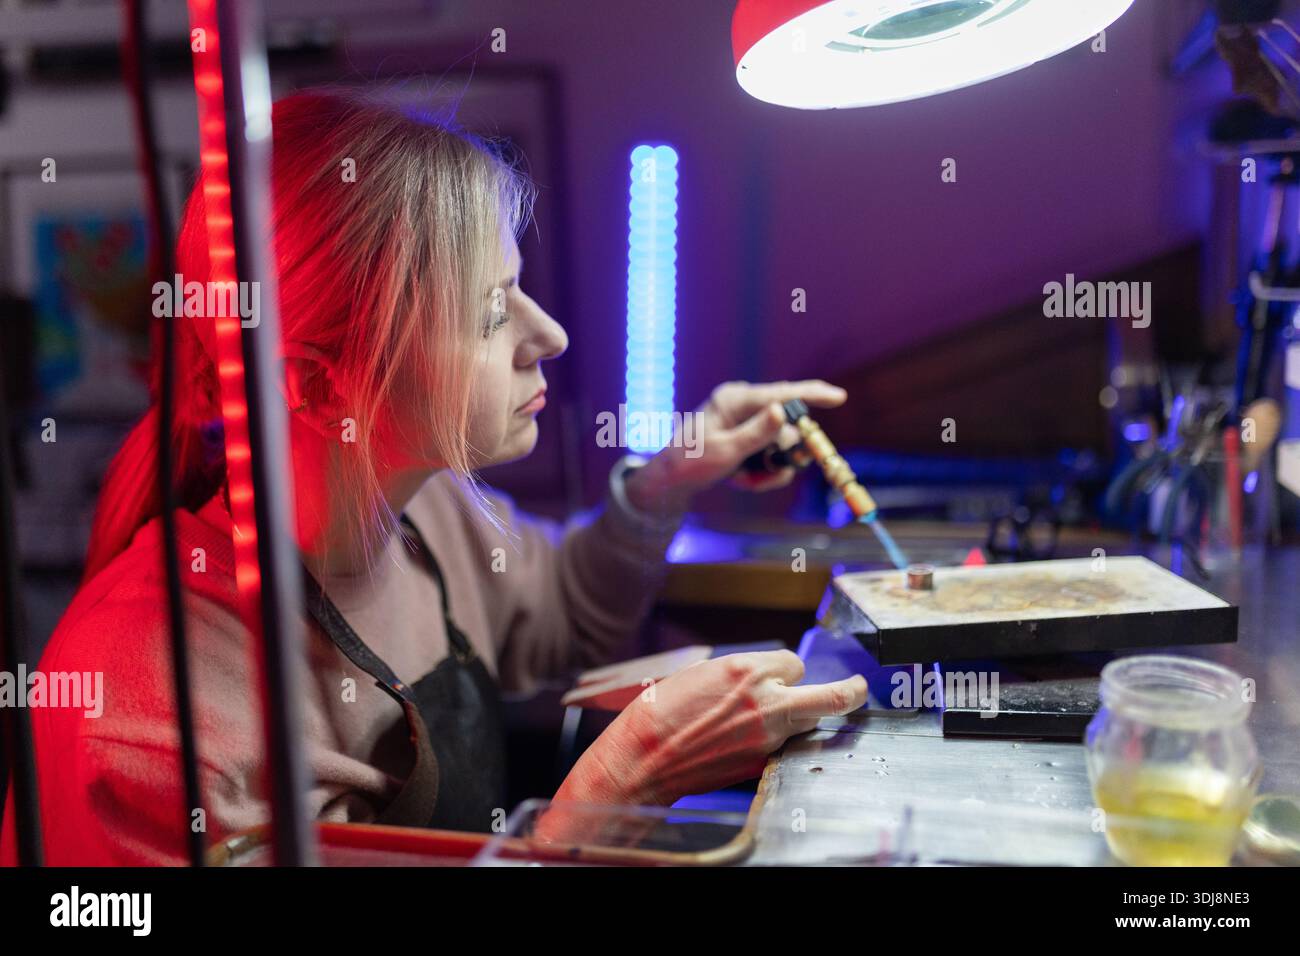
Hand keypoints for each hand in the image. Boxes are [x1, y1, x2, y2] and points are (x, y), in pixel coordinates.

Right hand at [555, 650, 866, 807]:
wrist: (642, 757)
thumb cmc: (661, 711)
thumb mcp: (702, 674)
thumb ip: (741, 675)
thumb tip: (764, 679)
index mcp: (745, 670)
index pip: (792, 663)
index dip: (785, 670)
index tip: (783, 674)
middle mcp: (763, 700)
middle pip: (827, 695)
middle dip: (846, 692)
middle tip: (859, 689)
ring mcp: (765, 735)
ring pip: (806, 722)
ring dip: (800, 717)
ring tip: (786, 717)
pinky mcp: (759, 762)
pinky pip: (782, 744)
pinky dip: (775, 740)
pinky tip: (748, 740)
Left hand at [623, 380, 847, 515]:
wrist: (670, 481)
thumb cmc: (690, 462)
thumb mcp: (724, 451)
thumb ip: (756, 433)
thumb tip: (783, 411)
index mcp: (735, 399)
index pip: (781, 394)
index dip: (813, 395)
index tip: (840, 397)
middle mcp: (744, 404)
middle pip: (788, 427)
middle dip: (781, 457)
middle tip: (766, 477)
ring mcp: (747, 420)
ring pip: (781, 446)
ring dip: (768, 470)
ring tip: (743, 482)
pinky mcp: (748, 435)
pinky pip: (770, 454)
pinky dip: (761, 472)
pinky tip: (741, 480)